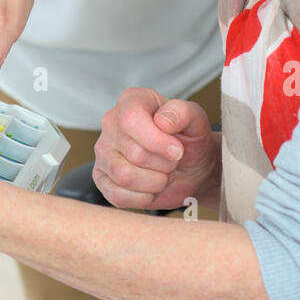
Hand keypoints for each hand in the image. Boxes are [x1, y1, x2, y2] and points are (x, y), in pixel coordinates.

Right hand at [93, 87, 218, 211]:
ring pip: (124, 176)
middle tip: (173, 161)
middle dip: (163, 164)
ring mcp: (104, 152)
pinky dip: (143, 198)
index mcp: (132, 101)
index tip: (176, 150)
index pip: (131, 120)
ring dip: (154, 182)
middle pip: (135, 153)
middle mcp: (111, 123)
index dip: (157, 141)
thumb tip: (163, 121)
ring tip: (162, 173)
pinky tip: (152, 187)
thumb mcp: (196, 120)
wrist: (191, 167)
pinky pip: (118, 195)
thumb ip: (183, 113)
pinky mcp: (102, 178)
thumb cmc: (190, 140)